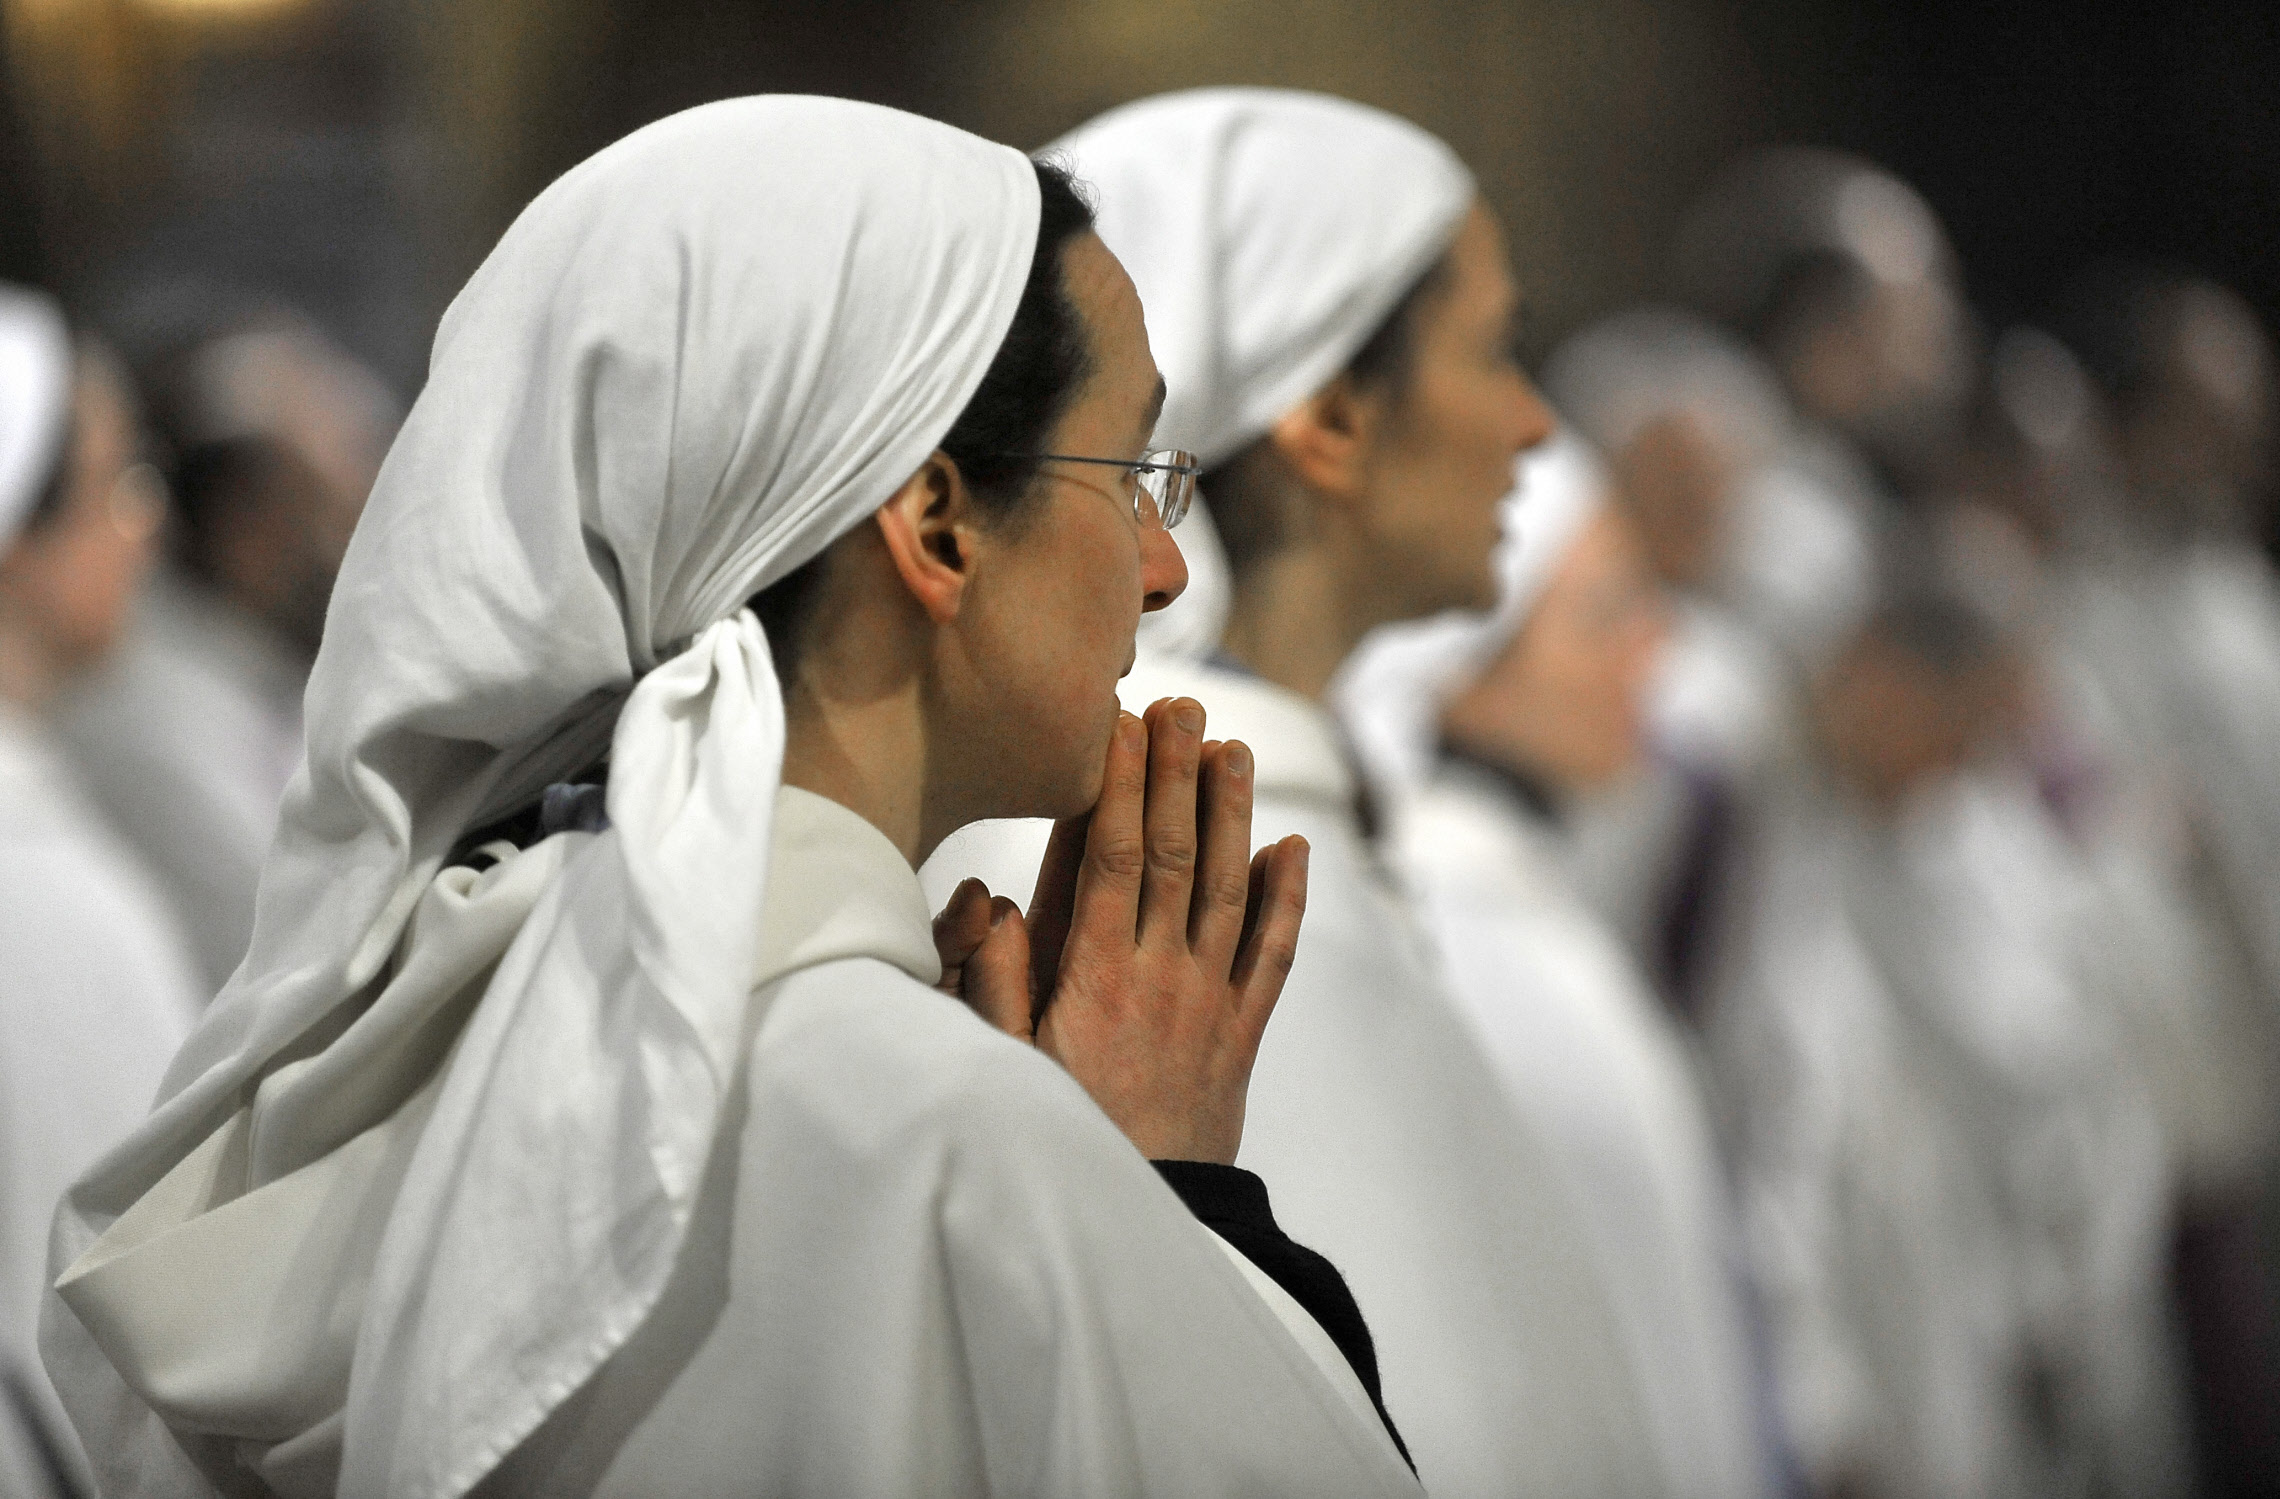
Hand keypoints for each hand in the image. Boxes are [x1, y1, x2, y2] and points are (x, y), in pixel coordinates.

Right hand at [931, 697, 1308, 1162]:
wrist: (1142, 1223)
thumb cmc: (1057, 1139)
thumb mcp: (1001, 1069)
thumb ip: (994, 983)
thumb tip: (990, 902)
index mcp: (1095, 980)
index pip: (1113, 859)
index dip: (1122, 785)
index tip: (1125, 724)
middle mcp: (1160, 979)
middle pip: (1175, 856)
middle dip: (1178, 774)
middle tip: (1184, 703)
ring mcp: (1209, 1004)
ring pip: (1229, 890)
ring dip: (1233, 814)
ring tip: (1233, 747)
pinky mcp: (1241, 1035)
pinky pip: (1274, 956)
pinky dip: (1287, 898)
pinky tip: (1291, 847)